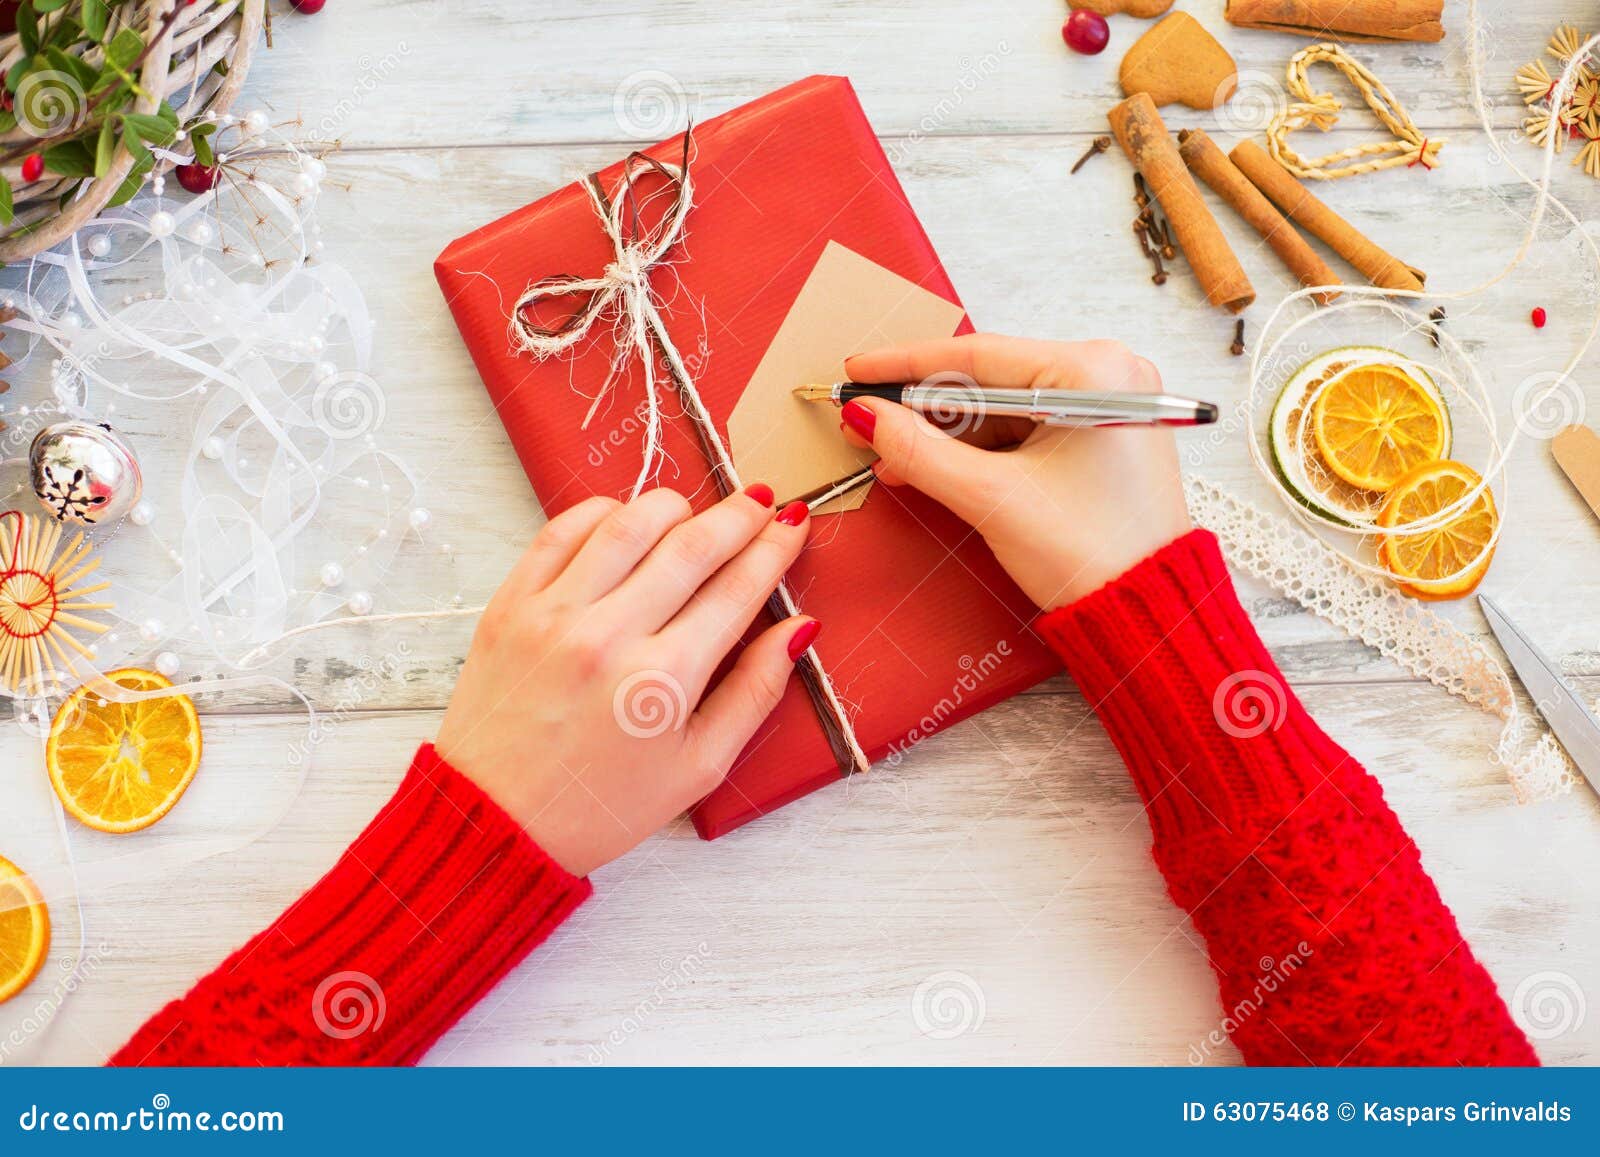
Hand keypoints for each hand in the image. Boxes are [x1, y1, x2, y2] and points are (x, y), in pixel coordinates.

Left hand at [435, 487, 817, 876]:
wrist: (496, 821)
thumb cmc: (602, 805)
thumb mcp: (698, 767)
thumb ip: (754, 693)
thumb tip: (799, 631)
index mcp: (662, 680)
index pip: (736, 589)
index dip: (773, 549)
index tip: (793, 524)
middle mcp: (608, 635)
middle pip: (690, 545)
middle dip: (737, 517)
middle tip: (760, 502)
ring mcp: (553, 614)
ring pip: (628, 523)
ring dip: (673, 506)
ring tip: (695, 514)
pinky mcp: (511, 605)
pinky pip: (561, 531)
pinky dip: (601, 513)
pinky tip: (624, 521)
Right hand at [839, 334, 1190, 609]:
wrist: (1148, 614)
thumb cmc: (1092, 555)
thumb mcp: (992, 499)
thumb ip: (921, 451)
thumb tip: (867, 416)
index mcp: (1093, 372)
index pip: (979, 355)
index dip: (906, 364)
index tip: (859, 371)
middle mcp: (1109, 374)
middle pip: (990, 378)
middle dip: (923, 406)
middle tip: (866, 417)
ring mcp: (1108, 404)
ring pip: (1004, 406)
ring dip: (947, 433)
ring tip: (892, 454)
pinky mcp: (1102, 436)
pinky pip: (1026, 428)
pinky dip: (980, 449)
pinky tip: (934, 465)